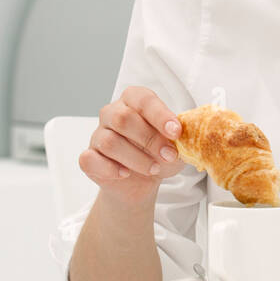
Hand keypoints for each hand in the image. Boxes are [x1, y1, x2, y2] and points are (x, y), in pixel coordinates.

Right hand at [77, 86, 184, 209]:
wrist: (142, 181)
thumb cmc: (160, 154)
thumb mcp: (177, 144)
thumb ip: (182, 135)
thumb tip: (190, 133)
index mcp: (134, 100)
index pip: (143, 99)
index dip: (160, 115)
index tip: (176, 132)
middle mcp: (112, 113)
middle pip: (124, 119)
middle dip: (150, 139)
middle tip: (169, 155)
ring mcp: (98, 134)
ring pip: (110, 142)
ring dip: (136, 158)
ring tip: (154, 169)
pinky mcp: (89, 156)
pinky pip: (91, 159)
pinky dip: (111, 169)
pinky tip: (126, 174)